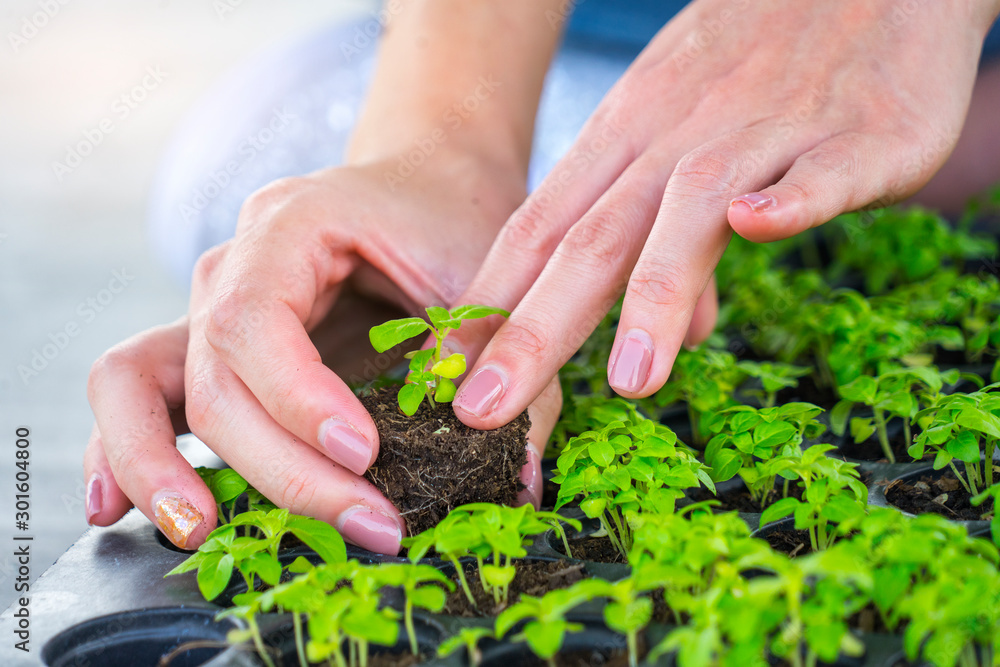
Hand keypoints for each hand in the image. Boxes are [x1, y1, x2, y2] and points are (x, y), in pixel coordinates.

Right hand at [83, 153, 560, 551]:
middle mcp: (231, 268)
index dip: (299, 400)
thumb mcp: (487, 277)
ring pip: (136, 383)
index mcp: (289, 227)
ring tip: (199, 533)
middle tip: (371, 524)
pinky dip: (130, 450)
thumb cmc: (452, 221)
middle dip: (284, 468)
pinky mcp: (215, 354)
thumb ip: (501, 362)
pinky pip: (142, 395)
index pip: (255, 321)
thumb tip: (513, 477)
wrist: (424, 184)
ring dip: (158, 464)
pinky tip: (120, 508)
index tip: (366, 457)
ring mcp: (210, 310)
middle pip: (212, 378)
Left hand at [445, 0, 998, 427]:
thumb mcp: (673, 131)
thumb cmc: (752, 63)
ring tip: (628, 379)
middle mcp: (676, 138)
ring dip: (656, 292)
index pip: (538, 230)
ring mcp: (761, 131)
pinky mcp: (854, 132)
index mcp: (622, 140)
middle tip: (484, 411)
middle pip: (592, 239)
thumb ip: (656, 232)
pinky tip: (762, 225)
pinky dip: (791, 198)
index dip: (488, 308)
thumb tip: (662, 333)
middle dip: (533, 331)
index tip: (441, 379)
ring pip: (694, 211)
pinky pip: (819, 168)